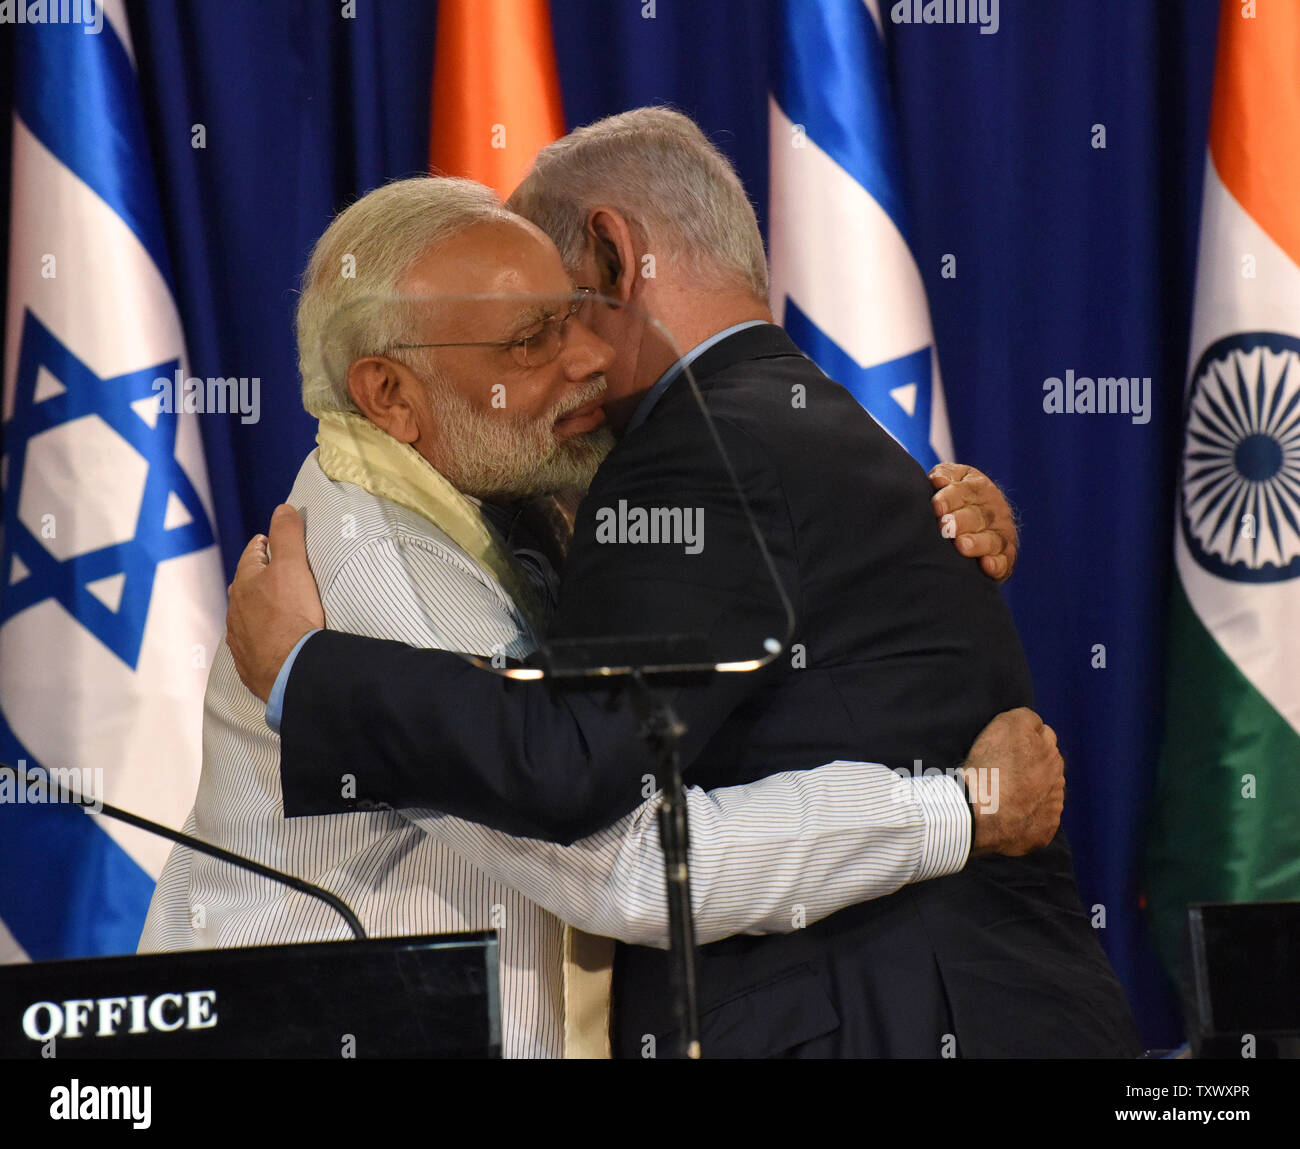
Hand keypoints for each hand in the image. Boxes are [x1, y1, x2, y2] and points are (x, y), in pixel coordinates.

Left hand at [225, 504, 324, 701]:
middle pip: (244, 585)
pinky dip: (259, 635)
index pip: (251, 555)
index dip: (262, 545)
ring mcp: (239, 637)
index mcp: (245, 582)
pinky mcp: (248, 662)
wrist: (290, 668)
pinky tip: (270, 640)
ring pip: (244, 615)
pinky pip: (251, 642)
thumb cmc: (291, 614)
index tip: (269, 541)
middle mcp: (235, 609)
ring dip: (256, 608)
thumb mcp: (293, 566)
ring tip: (272, 607)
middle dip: (256, 576)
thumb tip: (282, 508)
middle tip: (272, 572)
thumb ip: (287, 535)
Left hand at [929, 463, 1017, 582]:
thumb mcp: (953, 480)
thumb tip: (938, 479)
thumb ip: (945, 474)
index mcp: (979, 489)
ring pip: (991, 539)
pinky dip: (996, 564)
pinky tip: (986, 565)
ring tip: (961, 546)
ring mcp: (1001, 534)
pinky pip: (1004, 561)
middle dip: (961, 522)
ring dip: (977, 543)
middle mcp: (994, 510)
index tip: (936, 506)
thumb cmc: (956, 499)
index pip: (966, 491)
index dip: (950, 498)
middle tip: (945, 527)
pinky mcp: (1006, 557)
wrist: (976, 522)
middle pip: (978, 516)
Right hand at [960, 707, 1063, 857]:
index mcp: (1051, 753)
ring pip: (1046, 796)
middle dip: (1034, 767)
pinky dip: (1027, 820)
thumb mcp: (1007, 724)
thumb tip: (1037, 724)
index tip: (1008, 747)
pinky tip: (1009, 818)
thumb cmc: (991, 765)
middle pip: (1049, 768)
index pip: (1045, 737)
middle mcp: (1058, 780)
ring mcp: (1053, 808)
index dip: (1025, 740)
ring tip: (1006, 797)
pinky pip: (1039, 823)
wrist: (981, 810)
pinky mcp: (1044, 832)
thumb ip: (1027, 718)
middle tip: (1006, 772)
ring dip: (1033, 794)